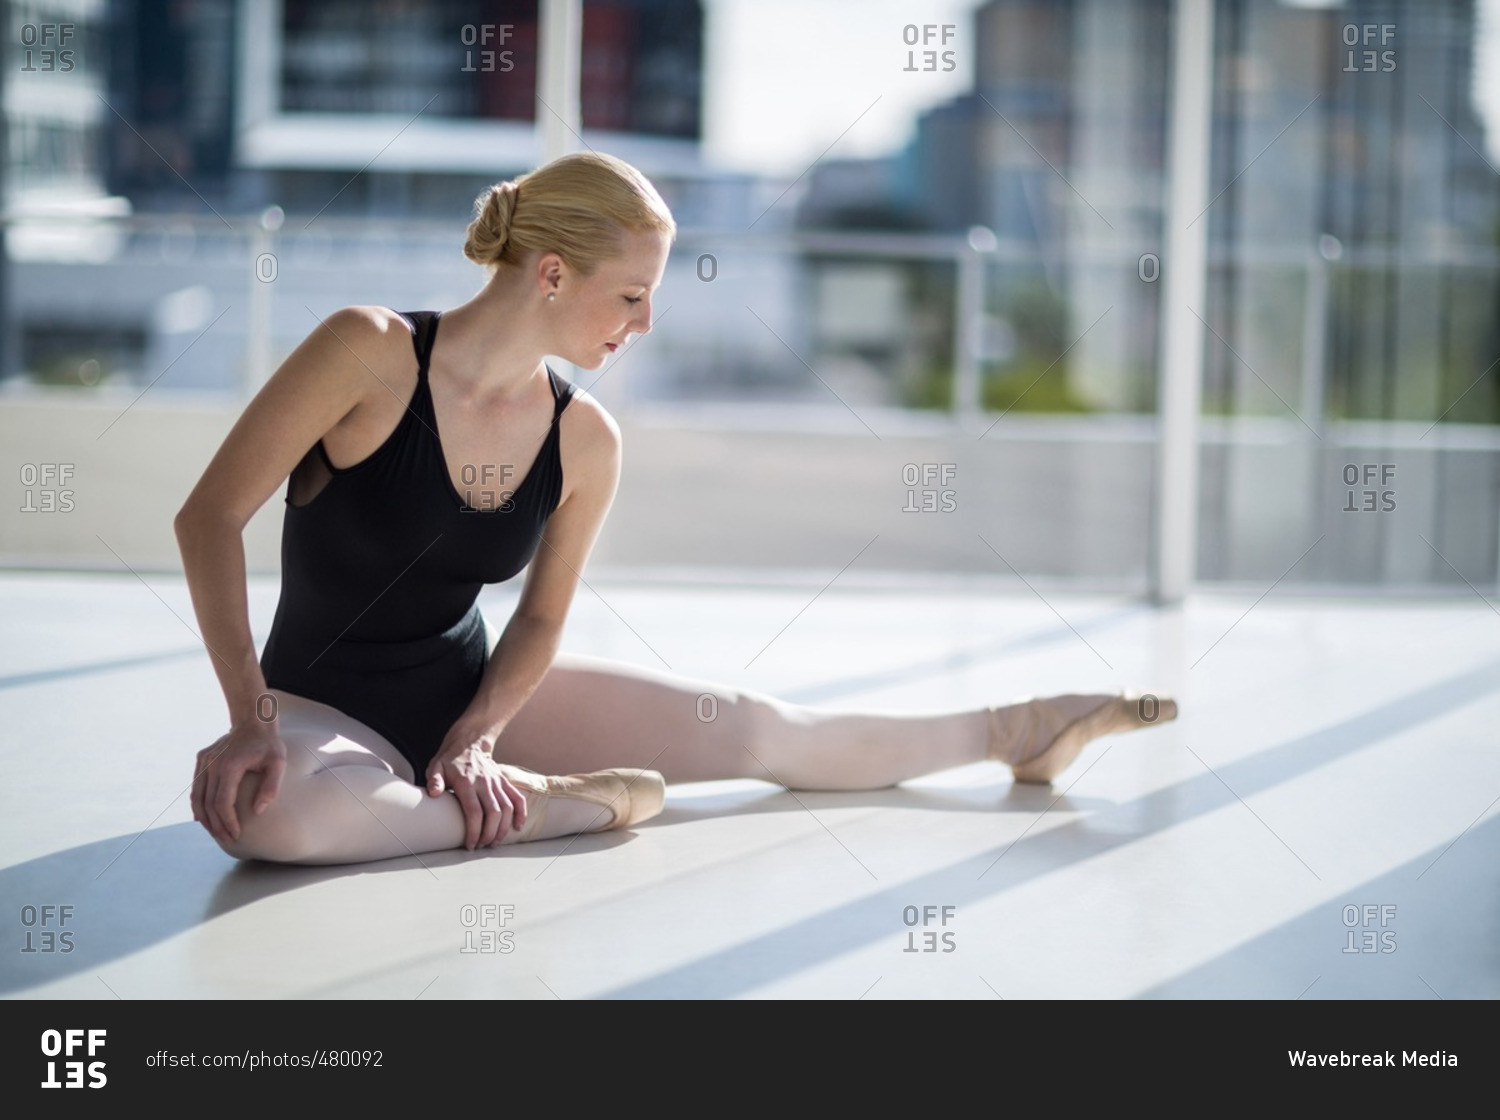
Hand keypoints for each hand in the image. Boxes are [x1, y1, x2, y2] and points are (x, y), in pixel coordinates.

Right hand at [191, 719, 285, 844]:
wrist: (252, 722)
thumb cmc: (268, 745)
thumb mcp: (278, 763)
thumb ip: (271, 787)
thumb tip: (258, 811)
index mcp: (230, 766)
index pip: (222, 802)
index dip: (227, 822)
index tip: (236, 834)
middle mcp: (212, 764)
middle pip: (208, 804)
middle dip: (217, 825)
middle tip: (228, 839)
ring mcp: (204, 761)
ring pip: (197, 797)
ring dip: (205, 818)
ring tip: (216, 833)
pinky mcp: (202, 759)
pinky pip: (196, 787)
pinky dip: (198, 804)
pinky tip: (204, 818)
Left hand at [426, 722, 528, 849]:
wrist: (469, 742)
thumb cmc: (449, 759)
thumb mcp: (435, 767)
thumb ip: (434, 780)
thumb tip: (433, 793)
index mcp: (466, 782)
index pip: (474, 811)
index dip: (474, 831)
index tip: (470, 844)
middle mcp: (484, 782)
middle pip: (494, 813)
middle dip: (489, 834)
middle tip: (481, 846)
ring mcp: (496, 782)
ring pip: (507, 808)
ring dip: (503, 828)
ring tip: (494, 842)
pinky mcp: (504, 781)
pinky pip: (517, 798)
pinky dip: (521, 813)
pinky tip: (517, 827)